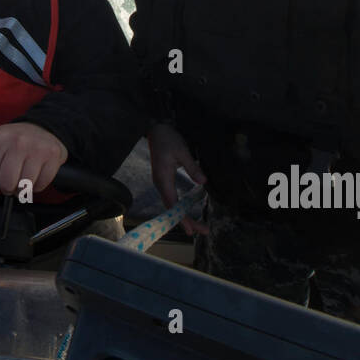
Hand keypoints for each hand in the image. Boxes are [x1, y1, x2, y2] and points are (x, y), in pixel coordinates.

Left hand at [0, 123, 68, 194]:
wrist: (47, 127)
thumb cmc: (16, 135)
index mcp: (1, 139)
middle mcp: (19, 143)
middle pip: (7, 183)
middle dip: (6, 187)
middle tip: (9, 181)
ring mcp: (38, 150)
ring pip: (24, 186)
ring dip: (22, 189)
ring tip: (22, 180)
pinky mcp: (53, 157)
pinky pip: (41, 185)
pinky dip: (37, 187)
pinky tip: (35, 177)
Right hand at [147, 121, 208, 235]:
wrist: (155, 129)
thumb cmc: (168, 139)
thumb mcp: (182, 151)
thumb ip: (192, 167)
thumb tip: (203, 182)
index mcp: (164, 178)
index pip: (173, 204)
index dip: (182, 218)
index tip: (192, 230)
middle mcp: (160, 184)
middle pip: (172, 209)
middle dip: (186, 221)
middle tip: (203, 231)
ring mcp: (161, 183)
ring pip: (171, 205)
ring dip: (183, 216)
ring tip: (198, 226)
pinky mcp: (164, 180)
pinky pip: (171, 199)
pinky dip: (180, 208)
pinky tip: (188, 212)